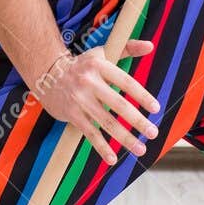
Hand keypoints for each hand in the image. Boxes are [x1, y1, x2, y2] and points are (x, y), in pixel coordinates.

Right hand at [34, 39, 159, 164]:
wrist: (47, 73)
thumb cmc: (82, 64)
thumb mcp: (102, 53)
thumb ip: (127, 48)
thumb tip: (150, 46)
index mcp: (100, 66)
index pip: (126, 82)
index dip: (142, 96)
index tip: (156, 108)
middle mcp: (89, 82)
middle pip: (118, 105)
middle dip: (137, 121)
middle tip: (153, 133)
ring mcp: (79, 100)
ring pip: (106, 122)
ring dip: (125, 138)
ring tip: (140, 149)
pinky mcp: (71, 114)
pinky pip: (90, 133)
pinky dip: (101, 147)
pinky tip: (112, 159)